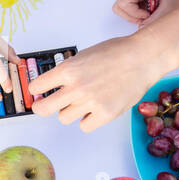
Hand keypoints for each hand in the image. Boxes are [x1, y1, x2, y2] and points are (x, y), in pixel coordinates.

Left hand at [28, 34, 165, 131]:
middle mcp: (76, 88)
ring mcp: (90, 103)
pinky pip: (84, 126)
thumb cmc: (117, 53)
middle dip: (41, 107)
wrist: (143, 58)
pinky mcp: (105, 115)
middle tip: (45, 105)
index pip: (37, 86)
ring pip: (64, 118)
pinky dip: (87, 120)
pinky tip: (94, 110)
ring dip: (69, 111)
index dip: (36, 90)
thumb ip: (68, 71)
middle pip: (44, 108)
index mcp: (68, 70)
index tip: (38, 92)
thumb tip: (54, 84)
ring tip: (82, 102)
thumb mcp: (84, 55)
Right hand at [112, 0, 174, 27]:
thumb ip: (155, 18)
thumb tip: (141, 29)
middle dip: (131, 16)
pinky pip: (130, 11)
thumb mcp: (169, 5)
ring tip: (150, 14)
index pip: (123, 5)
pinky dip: (139, 15)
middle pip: (118, 7)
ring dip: (134, 16)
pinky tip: (152, 11)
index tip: (149, 14)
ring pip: (123, 10)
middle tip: (146, 16)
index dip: (134, 14)